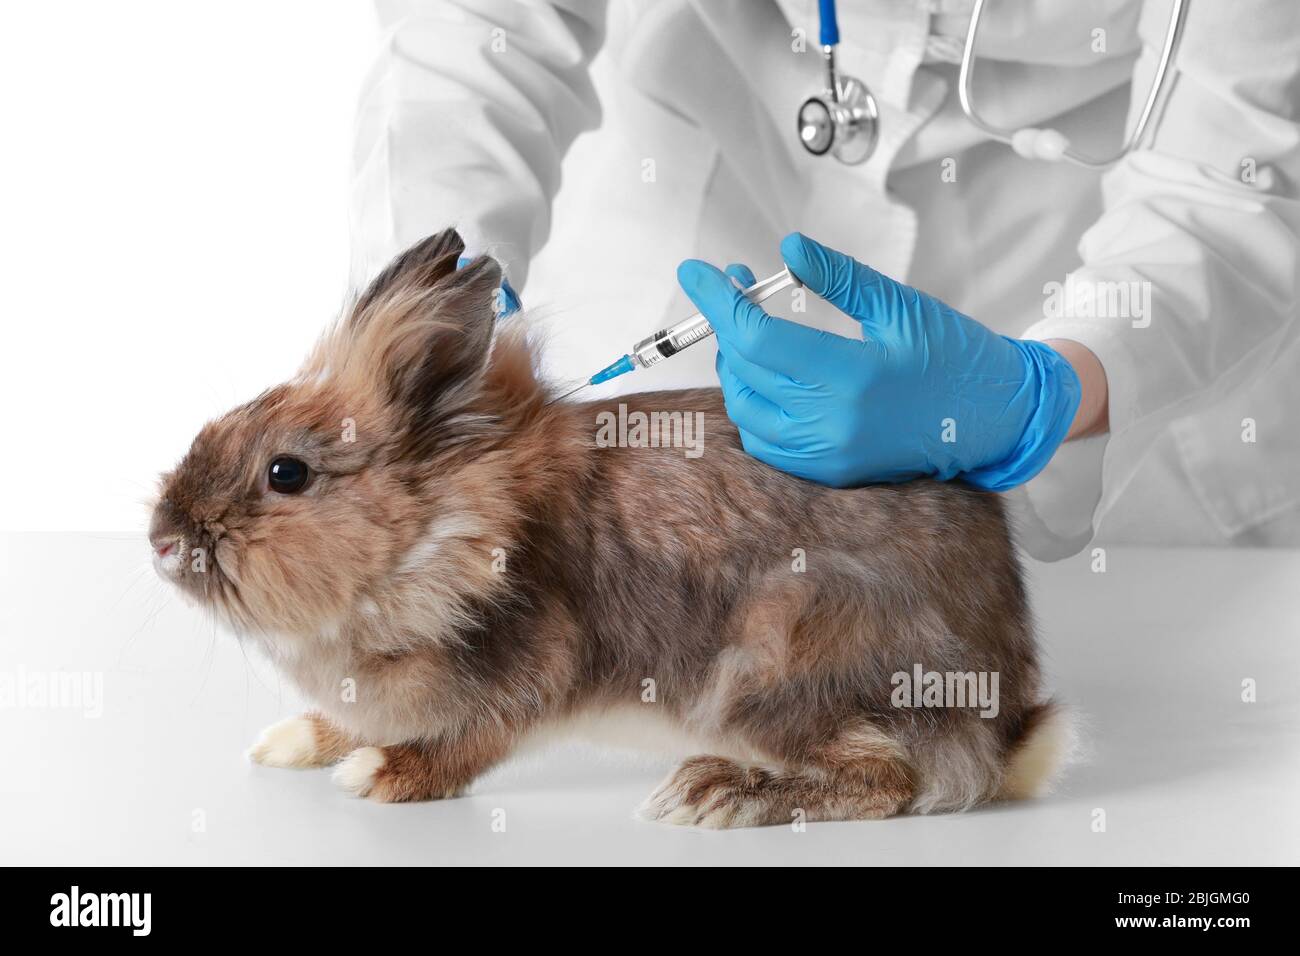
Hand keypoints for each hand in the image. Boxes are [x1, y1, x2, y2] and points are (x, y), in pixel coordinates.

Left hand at [676, 233, 1081, 489]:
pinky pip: (764, 439)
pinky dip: (752, 402)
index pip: (756, 338)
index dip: (718, 300)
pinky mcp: (829, 472)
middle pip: (744, 370)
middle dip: (727, 322)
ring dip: (735, 364)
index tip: (697, 271)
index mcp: (852, 378)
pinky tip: (765, 372)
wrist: (996, 419)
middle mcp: (832, 425)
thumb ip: (840, 277)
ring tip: (750, 325)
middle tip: (735, 284)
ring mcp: (828, 456)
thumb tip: (788, 248)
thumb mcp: (902, 305)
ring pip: (745, 408)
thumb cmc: (957, 356)